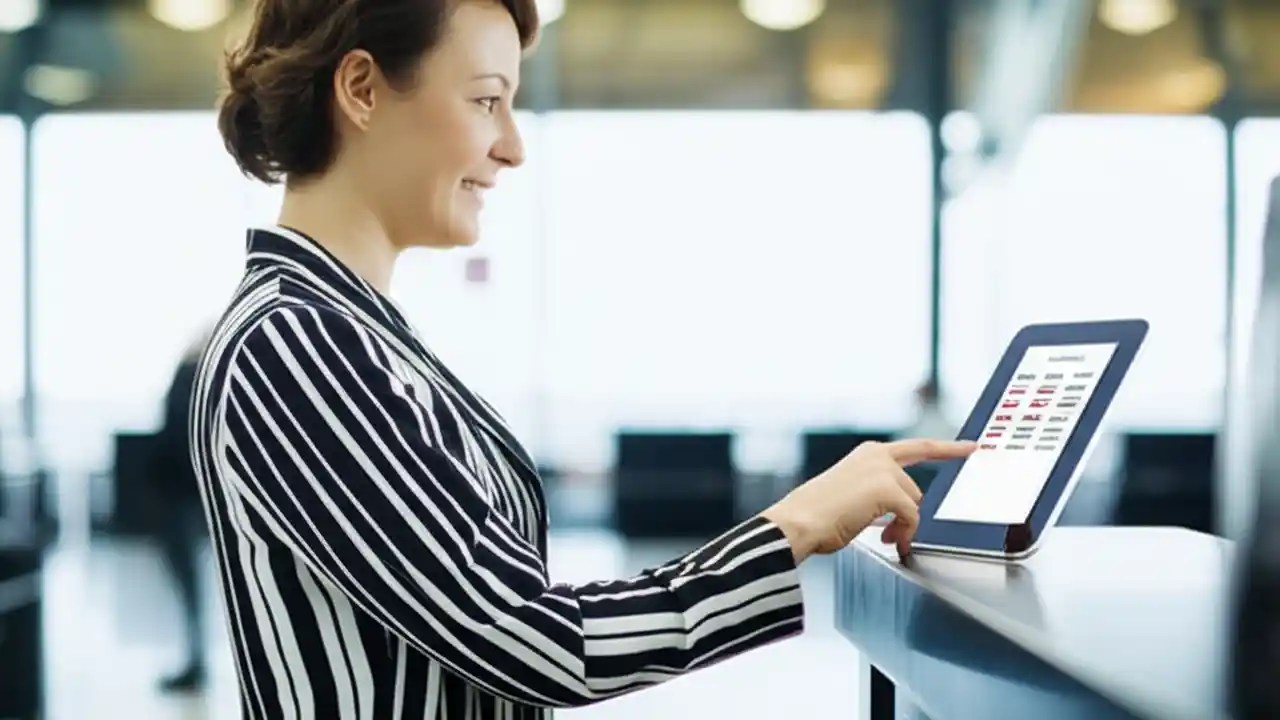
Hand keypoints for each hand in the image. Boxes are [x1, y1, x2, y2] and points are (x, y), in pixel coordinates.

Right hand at [761, 439, 976, 562]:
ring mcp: (884, 470)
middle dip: (905, 513)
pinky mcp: (888, 489)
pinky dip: (903, 534)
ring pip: (914, 504)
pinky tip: (887, 540)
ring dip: (902, 525)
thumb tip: (899, 517)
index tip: (971, 447)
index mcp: (869, 452)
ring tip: (880, 536)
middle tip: (889, 533)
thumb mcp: (851, 493)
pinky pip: (911, 518)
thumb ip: (877, 493)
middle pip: (915, 489)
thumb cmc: (816, 514)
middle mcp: (878, 455)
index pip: (918, 448)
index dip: (948, 449)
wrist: (798, 521)